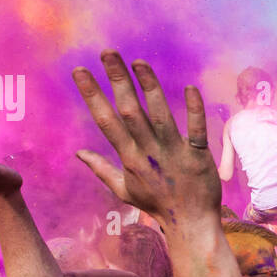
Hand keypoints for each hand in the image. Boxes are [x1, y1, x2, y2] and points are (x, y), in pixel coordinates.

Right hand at [71, 52, 219, 225]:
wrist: (190, 224)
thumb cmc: (157, 204)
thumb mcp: (123, 190)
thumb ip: (101, 169)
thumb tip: (79, 153)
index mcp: (129, 158)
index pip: (106, 121)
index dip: (92, 94)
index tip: (80, 71)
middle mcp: (148, 152)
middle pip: (130, 111)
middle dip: (117, 80)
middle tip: (108, 52)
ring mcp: (174, 152)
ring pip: (160, 114)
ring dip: (150, 87)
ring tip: (138, 62)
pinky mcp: (198, 155)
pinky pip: (197, 130)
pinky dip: (194, 109)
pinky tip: (190, 88)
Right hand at [77, 215, 103, 253]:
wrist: (93, 251)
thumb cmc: (87, 246)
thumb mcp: (83, 241)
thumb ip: (82, 235)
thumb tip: (81, 229)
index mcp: (95, 236)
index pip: (96, 227)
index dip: (95, 222)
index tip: (94, 217)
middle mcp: (98, 235)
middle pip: (100, 226)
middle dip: (97, 221)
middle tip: (95, 215)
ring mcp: (100, 235)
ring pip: (100, 227)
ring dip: (98, 222)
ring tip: (95, 218)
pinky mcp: (99, 236)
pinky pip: (100, 229)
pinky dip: (98, 224)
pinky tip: (95, 222)